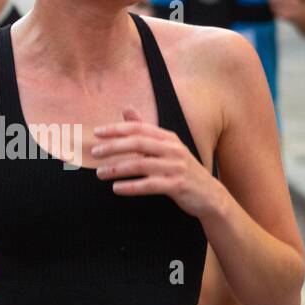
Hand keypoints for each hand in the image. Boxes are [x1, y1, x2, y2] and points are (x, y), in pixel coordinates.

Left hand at [93, 107, 220, 218]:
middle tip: (95, 153)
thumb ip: (146, 130)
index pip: (139, 128)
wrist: (209, 195)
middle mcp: (173, 149)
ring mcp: (176, 167)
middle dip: (114, 146)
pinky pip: (149, 185)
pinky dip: (131, 186)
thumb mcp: (167, 147)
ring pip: (141, 164)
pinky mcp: (177, 186)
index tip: (97, 132)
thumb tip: (126, 109)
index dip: (117, 129)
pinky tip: (116, 188)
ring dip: (117, 168)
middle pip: (138, 143)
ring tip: (100, 173)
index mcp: (169, 138)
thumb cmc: (181, 170)